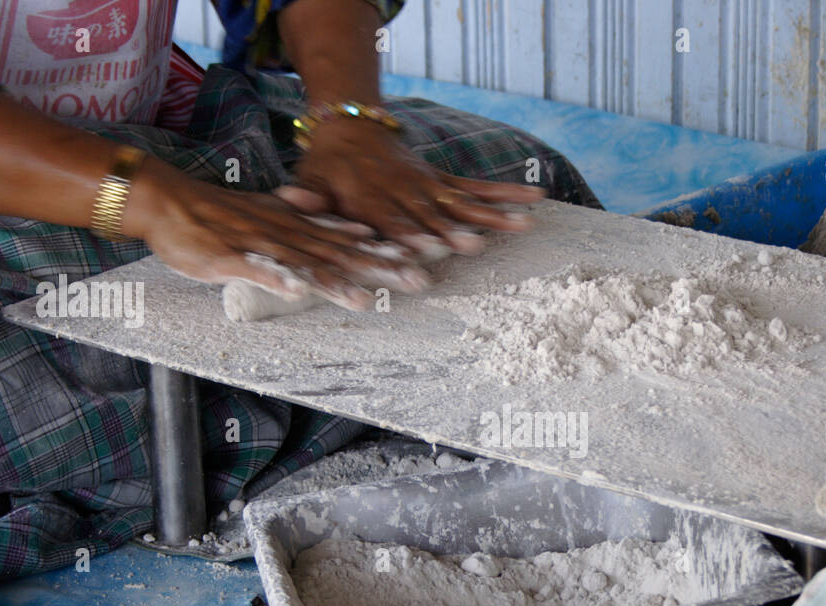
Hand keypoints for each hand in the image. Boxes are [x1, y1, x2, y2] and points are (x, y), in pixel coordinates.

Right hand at [125, 159, 428, 310]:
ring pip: (305, 264)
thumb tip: (340, 216)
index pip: (349, 236)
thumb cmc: (218, 213)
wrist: (168, 200)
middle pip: (341, 253)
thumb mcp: (268, 210)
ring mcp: (261, 244)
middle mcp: (287, 232)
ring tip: (366, 300)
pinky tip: (298, 291)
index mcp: (297, 223)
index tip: (422, 257)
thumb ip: (303, 212)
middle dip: (379, 267)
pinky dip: (279, 278)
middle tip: (417, 281)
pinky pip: (259, 269)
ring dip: (335, 281)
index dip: (385, 247)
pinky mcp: (232, 257)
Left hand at [293, 118, 544, 254]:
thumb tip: (291, 200)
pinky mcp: (443, 181)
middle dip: (454, 232)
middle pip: (433, 216)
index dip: (407, 240)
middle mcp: (406, 193)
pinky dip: (505, 193)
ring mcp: (428, 186)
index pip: (391, 224)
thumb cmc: (325, 167)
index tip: (424, 258)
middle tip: (476, 246)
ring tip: (524, 223)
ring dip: (493, 213)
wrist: (349, 127)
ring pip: (463, 201)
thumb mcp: (309, 180)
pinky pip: (477, 188)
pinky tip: (535, 199)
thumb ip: (307, 197)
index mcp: (371, 199)